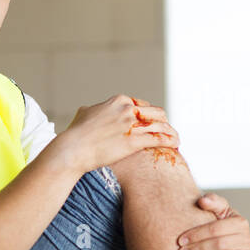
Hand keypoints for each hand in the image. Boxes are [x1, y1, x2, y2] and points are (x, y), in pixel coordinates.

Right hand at [59, 94, 179, 173]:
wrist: (73, 148)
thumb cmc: (76, 133)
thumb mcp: (84, 113)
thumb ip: (94, 109)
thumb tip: (91, 110)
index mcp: (119, 100)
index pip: (142, 105)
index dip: (149, 115)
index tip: (151, 123)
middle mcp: (128, 109)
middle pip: (156, 113)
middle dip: (163, 122)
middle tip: (165, 131)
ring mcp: (132, 124)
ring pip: (160, 126)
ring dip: (171, 132)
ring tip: (176, 139)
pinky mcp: (134, 141)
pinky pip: (159, 139)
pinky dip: (170, 141)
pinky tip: (176, 145)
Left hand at [176, 192, 249, 249]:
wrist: (233, 242)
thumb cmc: (221, 227)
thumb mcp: (219, 212)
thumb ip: (212, 202)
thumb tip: (202, 201)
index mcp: (239, 222)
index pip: (216, 228)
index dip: (197, 234)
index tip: (180, 241)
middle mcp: (247, 239)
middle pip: (222, 244)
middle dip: (200, 249)